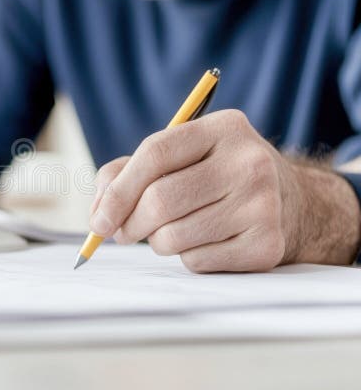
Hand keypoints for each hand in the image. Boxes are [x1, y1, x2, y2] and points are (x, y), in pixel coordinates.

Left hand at [88, 109, 360, 272]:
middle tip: (123, 233)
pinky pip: (196, 261)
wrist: (291, 204)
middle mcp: (249, 162)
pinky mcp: (266, 244)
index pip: (155, 153)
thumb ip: (126, 173)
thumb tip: (99, 213)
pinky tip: (203, 242)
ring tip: (169, 233)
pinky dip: (185, 258)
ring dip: (157, 242)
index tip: (98, 220)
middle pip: (161, 200)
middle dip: (130, 223)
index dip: (118, 190)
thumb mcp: (179, 157)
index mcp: (223, 128)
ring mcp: (263, 204)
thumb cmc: (214, 178)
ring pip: (174, 236)